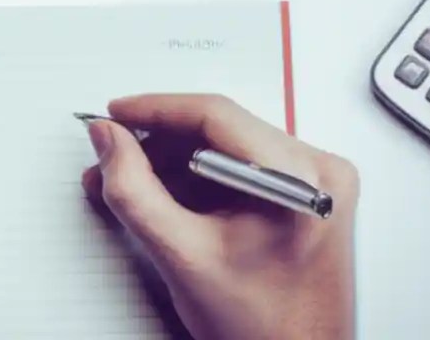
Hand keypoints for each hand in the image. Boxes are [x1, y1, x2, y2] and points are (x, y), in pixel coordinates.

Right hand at [81, 94, 357, 339]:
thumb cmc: (264, 329)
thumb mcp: (181, 255)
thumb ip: (134, 190)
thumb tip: (110, 140)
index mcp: (300, 178)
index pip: (215, 116)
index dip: (155, 110)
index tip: (117, 115)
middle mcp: (318, 171)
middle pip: (219, 129)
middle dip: (157, 144)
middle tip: (114, 155)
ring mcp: (315, 183)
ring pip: (225, 149)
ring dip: (173, 163)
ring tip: (132, 185)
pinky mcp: (305, 196)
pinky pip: (240, 169)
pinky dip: (198, 181)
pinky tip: (165, 200)